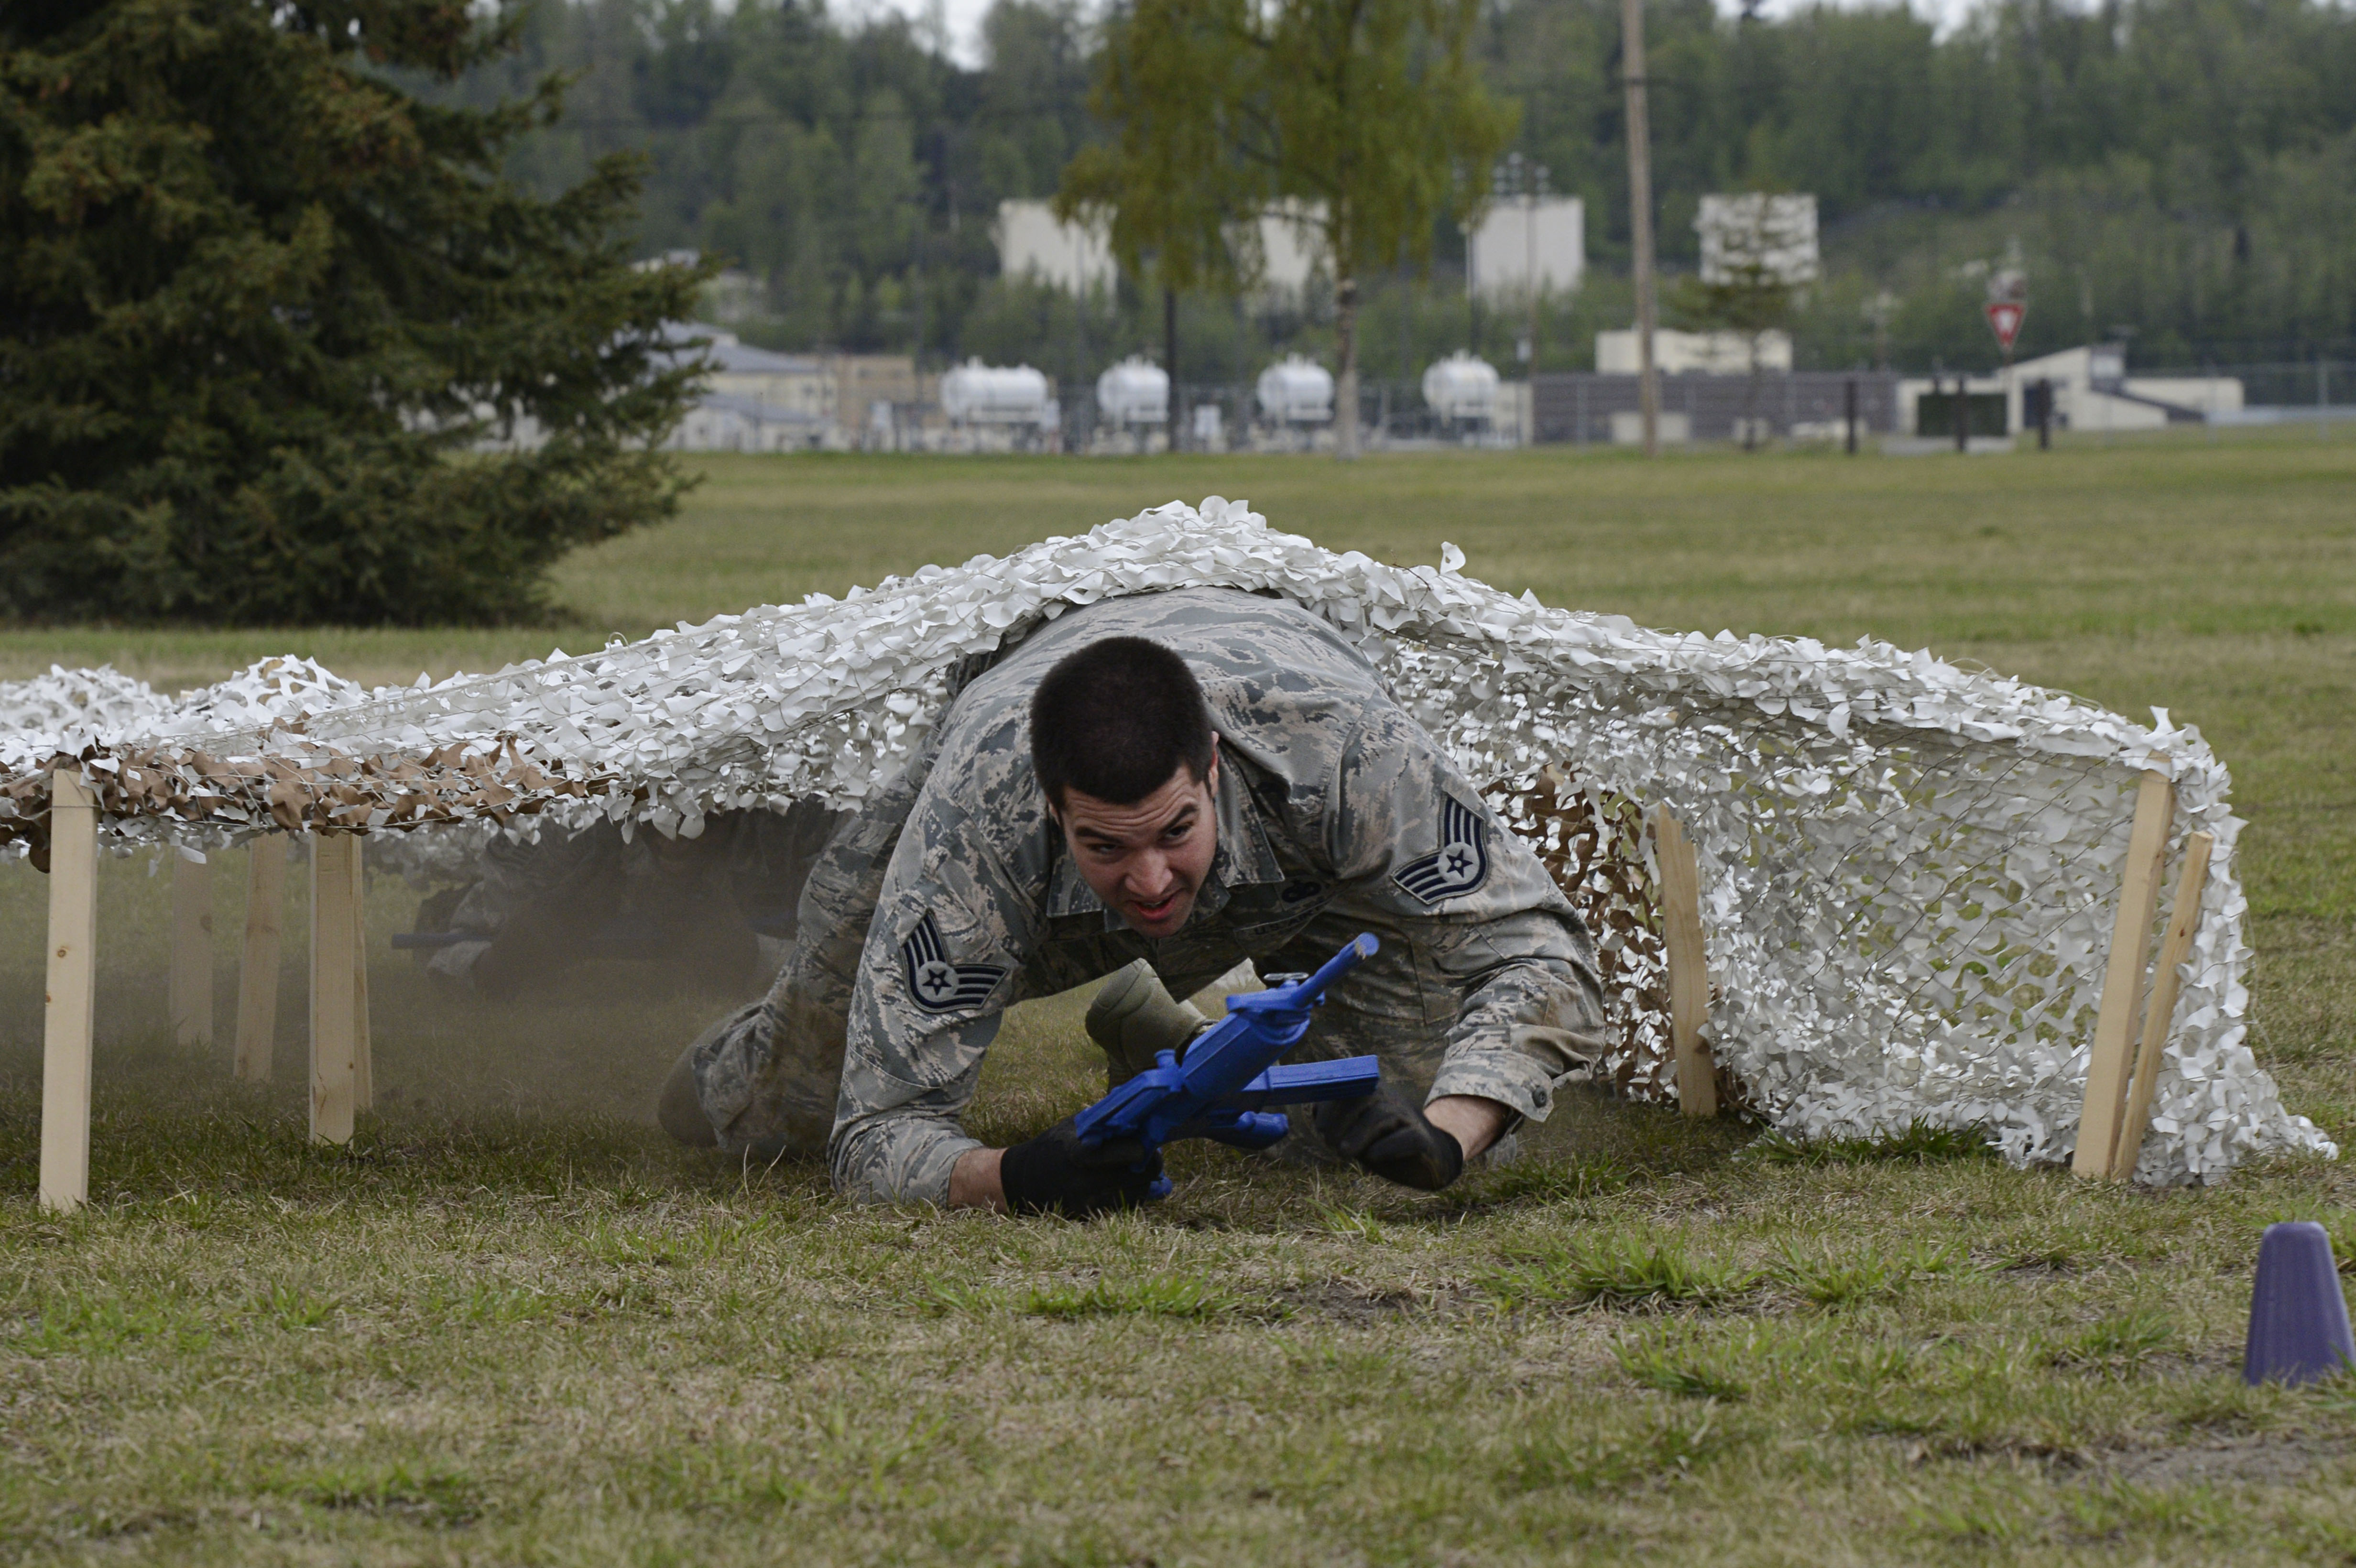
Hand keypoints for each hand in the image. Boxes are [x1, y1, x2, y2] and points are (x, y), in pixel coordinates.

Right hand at [996, 1116, 1165, 1217]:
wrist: (1022, 1181)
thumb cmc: (1052, 1147)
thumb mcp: (1072, 1127)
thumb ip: (1104, 1122)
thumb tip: (1138, 1112)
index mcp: (1083, 1152)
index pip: (1132, 1152)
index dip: (1145, 1146)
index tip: (1146, 1140)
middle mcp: (1087, 1181)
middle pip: (1142, 1176)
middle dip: (1152, 1165)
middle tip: (1151, 1156)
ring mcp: (1089, 1203)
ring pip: (1139, 1195)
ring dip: (1147, 1182)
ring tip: (1142, 1170)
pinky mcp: (1090, 1217)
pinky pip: (1124, 1207)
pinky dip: (1133, 1196)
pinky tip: (1130, 1185)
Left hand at [1313, 1087, 1465, 1190]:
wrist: (1429, 1160)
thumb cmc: (1386, 1144)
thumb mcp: (1359, 1133)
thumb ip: (1339, 1122)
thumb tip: (1315, 1111)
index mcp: (1375, 1094)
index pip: (1351, 1088)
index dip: (1332, 1104)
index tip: (1319, 1126)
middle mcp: (1392, 1101)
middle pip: (1366, 1098)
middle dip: (1342, 1119)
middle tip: (1329, 1143)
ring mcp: (1410, 1118)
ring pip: (1383, 1116)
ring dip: (1360, 1134)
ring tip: (1343, 1153)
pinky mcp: (1423, 1140)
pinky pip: (1408, 1137)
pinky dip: (1389, 1147)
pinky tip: (1374, 1158)